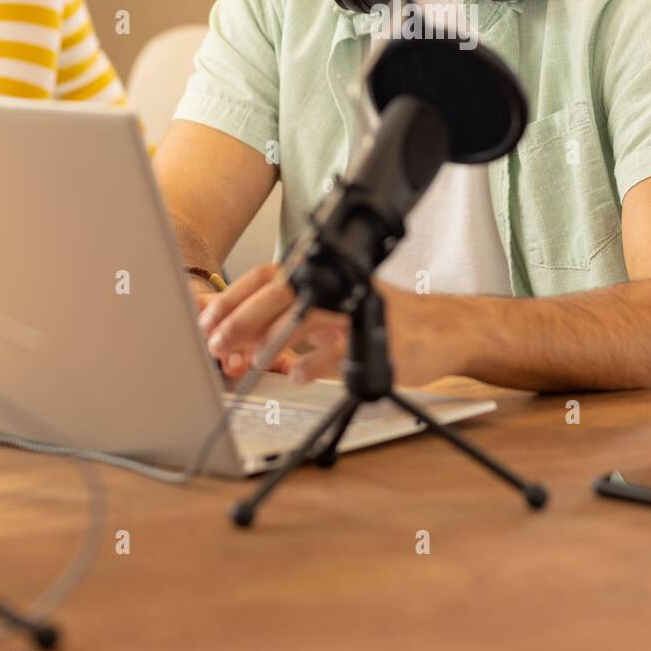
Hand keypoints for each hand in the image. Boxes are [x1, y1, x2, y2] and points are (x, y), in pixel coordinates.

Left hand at [197, 262, 469, 387]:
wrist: (442, 330)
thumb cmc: (385, 321)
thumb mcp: (336, 312)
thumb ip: (294, 323)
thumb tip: (240, 344)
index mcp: (327, 277)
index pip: (271, 275)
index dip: (235, 296)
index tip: (209, 320)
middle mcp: (341, 286)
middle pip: (282, 291)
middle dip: (243, 318)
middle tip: (216, 342)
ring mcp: (360, 309)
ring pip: (307, 314)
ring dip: (270, 338)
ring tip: (246, 360)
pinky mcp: (379, 335)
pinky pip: (341, 348)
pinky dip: (313, 363)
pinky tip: (294, 375)